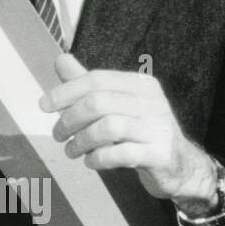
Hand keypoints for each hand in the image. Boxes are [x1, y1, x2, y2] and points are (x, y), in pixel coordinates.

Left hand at [39, 52, 218, 212]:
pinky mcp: (161, 154)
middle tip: (57, 134)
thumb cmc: (142, 133)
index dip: (66, 91)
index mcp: (141, 85)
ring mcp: (159, 128)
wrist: (180, 166)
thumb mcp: (118, 106)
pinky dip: (99, 159)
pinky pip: (122, 154)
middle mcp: (153, 102)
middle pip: (99, 102)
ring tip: (72, 151)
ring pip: (108, 128)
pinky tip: (91, 162)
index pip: (96, 80)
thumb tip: (60, 59)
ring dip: (81, 141)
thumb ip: (89, 85)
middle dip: (70, 119)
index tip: (44, 105)